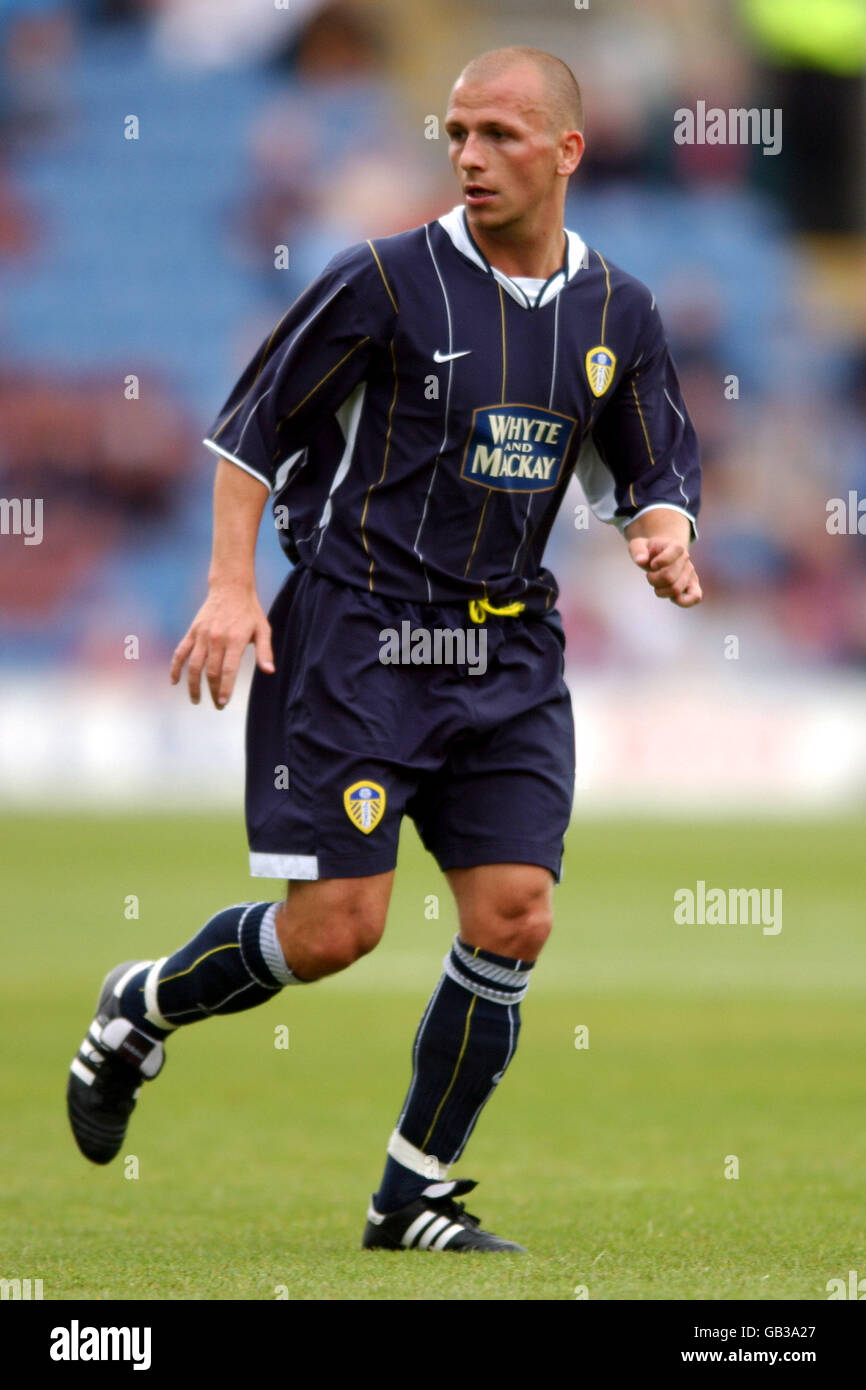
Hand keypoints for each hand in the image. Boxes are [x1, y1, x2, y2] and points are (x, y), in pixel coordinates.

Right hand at [170, 583, 274, 707]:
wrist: (230, 588)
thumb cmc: (250, 612)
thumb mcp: (263, 630)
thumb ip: (265, 652)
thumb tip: (269, 671)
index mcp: (236, 640)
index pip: (228, 670)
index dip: (225, 688)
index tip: (223, 703)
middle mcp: (217, 638)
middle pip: (212, 672)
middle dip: (214, 692)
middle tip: (218, 705)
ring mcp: (202, 635)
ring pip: (194, 665)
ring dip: (193, 685)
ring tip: (196, 700)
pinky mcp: (193, 631)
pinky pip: (180, 652)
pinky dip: (175, 667)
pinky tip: (174, 681)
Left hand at [628, 536, 702, 606]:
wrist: (660, 555)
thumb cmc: (648, 551)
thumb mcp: (638, 545)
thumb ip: (637, 550)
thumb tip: (641, 561)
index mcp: (676, 546)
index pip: (675, 552)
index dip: (660, 561)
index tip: (652, 564)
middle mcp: (686, 558)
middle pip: (669, 577)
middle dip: (653, 580)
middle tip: (649, 576)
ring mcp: (690, 572)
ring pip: (675, 589)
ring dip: (660, 591)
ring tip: (656, 585)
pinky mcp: (693, 585)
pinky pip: (696, 597)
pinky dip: (683, 601)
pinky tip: (671, 598)